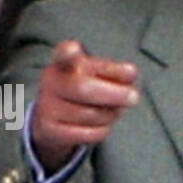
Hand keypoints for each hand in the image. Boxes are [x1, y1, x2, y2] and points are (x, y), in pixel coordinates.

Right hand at [31, 40, 139, 171]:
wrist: (53, 119)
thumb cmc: (81, 89)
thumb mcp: (96, 74)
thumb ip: (114, 71)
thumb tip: (130, 73)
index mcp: (63, 62)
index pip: (63, 55)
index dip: (68, 52)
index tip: (73, 49)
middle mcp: (51, 83)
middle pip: (84, 88)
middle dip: (114, 94)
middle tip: (134, 97)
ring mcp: (48, 107)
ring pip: (91, 114)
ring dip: (111, 114)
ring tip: (114, 109)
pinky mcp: (51, 131)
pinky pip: (88, 133)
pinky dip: (103, 129)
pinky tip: (102, 123)